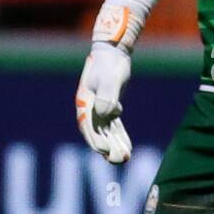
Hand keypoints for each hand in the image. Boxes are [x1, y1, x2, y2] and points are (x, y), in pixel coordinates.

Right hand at [76, 44, 131, 162]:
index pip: (88, 127)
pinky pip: (114, 127)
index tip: (105, 150)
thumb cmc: (109, 64)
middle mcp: (89, 109)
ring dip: (115, 145)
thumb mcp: (109, 79)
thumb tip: (105, 113)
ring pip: (106, 133)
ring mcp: (98, 109)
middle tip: (120, 160)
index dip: (95, 140)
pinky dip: (120, 137)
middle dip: (108, 148)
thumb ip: (106, 95)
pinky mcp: (109, 107)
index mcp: (84, 102)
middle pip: (97, 134)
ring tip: (126, 158)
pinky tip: (129, 147)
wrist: (112, 53)